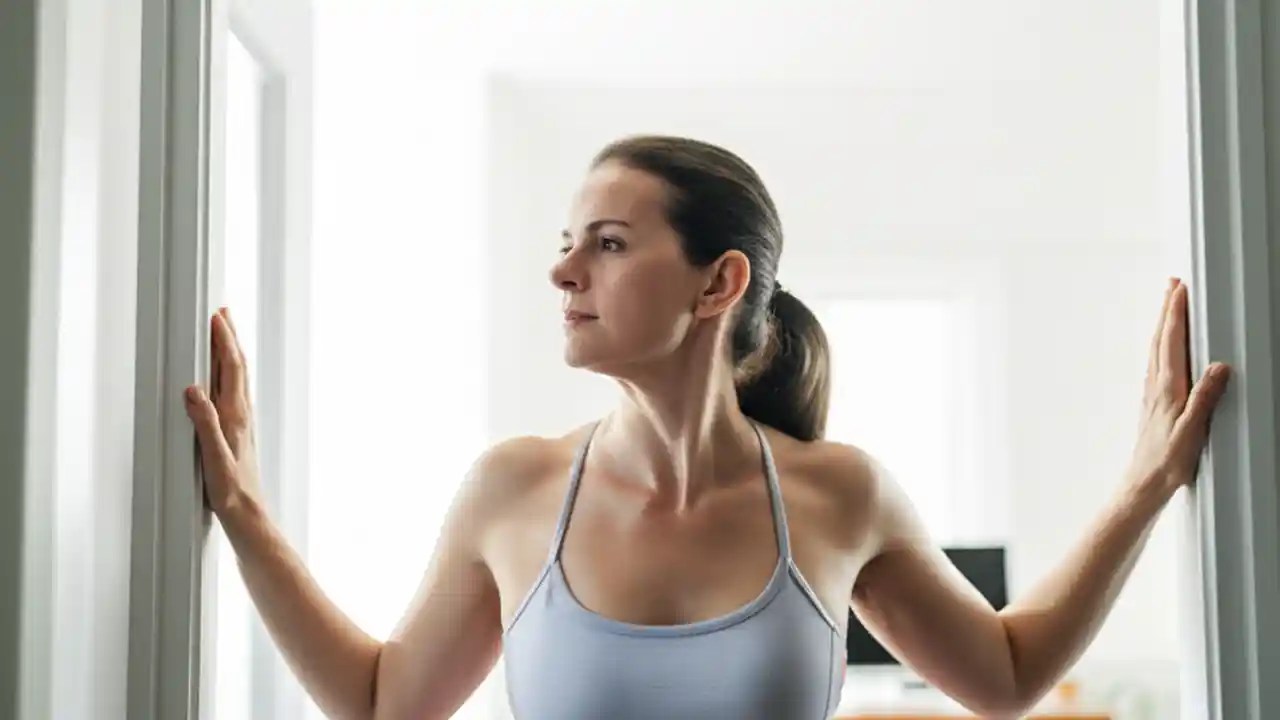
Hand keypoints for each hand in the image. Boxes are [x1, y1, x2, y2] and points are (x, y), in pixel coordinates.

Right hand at [183, 307, 265, 516]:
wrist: (246, 511)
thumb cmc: (230, 490)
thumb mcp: (213, 457)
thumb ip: (205, 423)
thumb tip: (193, 390)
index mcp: (236, 415)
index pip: (231, 369)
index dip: (225, 341)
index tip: (217, 317)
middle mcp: (242, 413)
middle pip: (237, 366)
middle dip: (230, 338)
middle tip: (223, 313)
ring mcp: (241, 421)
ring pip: (236, 378)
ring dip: (230, 352)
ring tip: (224, 334)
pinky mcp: (237, 430)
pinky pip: (232, 392)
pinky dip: (227, 374)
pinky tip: (222, 376)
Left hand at [1127, 278, 1231, 493]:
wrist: (1144, 482)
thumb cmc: (1167, 461)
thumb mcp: (1192, 431)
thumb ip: (1205, 398)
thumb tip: (1218, 366)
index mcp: (1167, 388)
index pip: (1170, 342)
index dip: (1175, 313)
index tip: (1179, 289)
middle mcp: (1156, 386)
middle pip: (1160, 338)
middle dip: (1167, 310)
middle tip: (1172, 284)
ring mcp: (1153, 393)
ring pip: (1157, 350)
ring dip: (1164, 325)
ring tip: (1170, 306)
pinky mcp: (1154, 403)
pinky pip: (1158, 364)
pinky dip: (1163, 346)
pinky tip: (1166, 349)